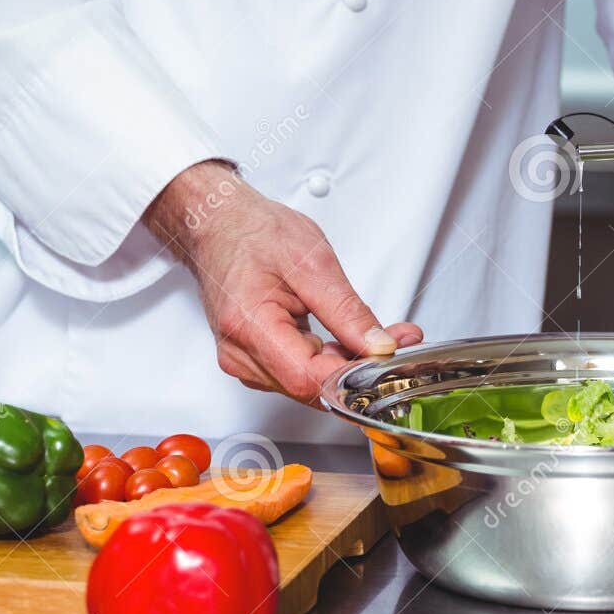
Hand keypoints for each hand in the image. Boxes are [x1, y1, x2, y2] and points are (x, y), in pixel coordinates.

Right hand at [147, 161, 421, 403]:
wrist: (220, 226)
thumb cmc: (254, 235)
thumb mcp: (313, 262)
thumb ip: (348, 311)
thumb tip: (378, 346)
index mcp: (250, 326)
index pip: (308, 378)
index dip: (354, 375)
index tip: (388, 358)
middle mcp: (241, 354)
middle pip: (310, 387)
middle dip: (357, 368)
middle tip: (393, 340)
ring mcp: (244, 361)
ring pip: (306, 385)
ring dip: (343, 366)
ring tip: (368, 335)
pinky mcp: (252, 361)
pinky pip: (296, 375)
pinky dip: (325, 362)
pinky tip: (341, 342)